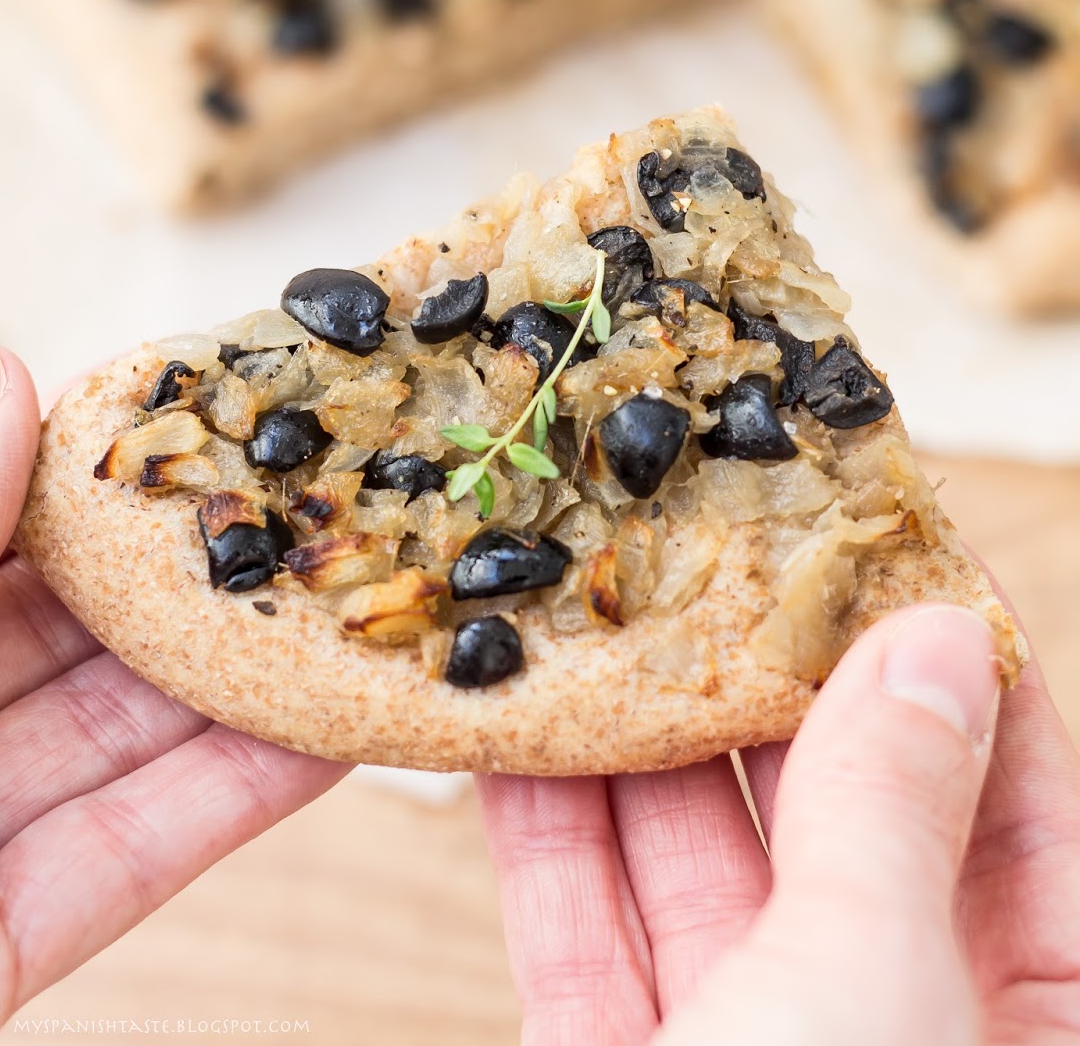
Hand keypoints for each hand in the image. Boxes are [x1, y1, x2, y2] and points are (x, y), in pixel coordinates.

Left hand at [0, 342, 347, 1045]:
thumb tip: (2, 375)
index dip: (69, 463)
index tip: (186, 404)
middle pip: (47, 631)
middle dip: (180, 566)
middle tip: (310, 498)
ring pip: (103, 742)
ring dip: (234, 678)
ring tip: (354, 598)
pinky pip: (119, 859)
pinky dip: (230, 796)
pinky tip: (331, 729)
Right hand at [480, 602, 1079, 1043]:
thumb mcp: (875, 990)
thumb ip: (891, 812)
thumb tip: (933, 642)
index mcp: (1025, 1027)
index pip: (1018, 808)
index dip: (958, 667)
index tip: (890, 543)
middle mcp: (887, 1028)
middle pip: (837, 814)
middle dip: (765, 675)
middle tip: (715, 541)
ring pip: (692, 857)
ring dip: (635, 728)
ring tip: (598, 596)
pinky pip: (583, 923)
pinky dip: (545, 824)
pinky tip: (513, 717)